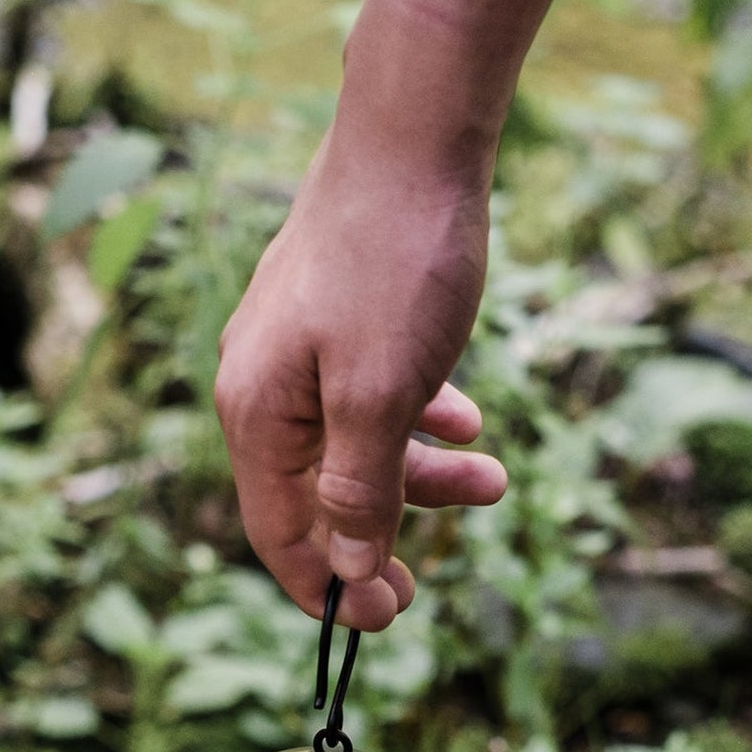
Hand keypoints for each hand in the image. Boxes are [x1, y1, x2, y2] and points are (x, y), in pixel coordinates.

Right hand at [214, 124, 506, 631]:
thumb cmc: (395, 264)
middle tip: (432, 580)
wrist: (414, 131)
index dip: (329, 589)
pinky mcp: (336, 315)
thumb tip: (349, 568)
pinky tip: (468, 416)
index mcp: (257, 413)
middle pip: (316, 496)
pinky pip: (371, 394)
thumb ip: (361, 489)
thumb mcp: (382, 396)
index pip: (279, 533)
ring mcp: (298, 347)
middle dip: (381, 539)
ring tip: (494, 480)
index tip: (387, 620)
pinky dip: (418, 418)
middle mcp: (262, 384)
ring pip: (354, 444)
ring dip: (422, 475)